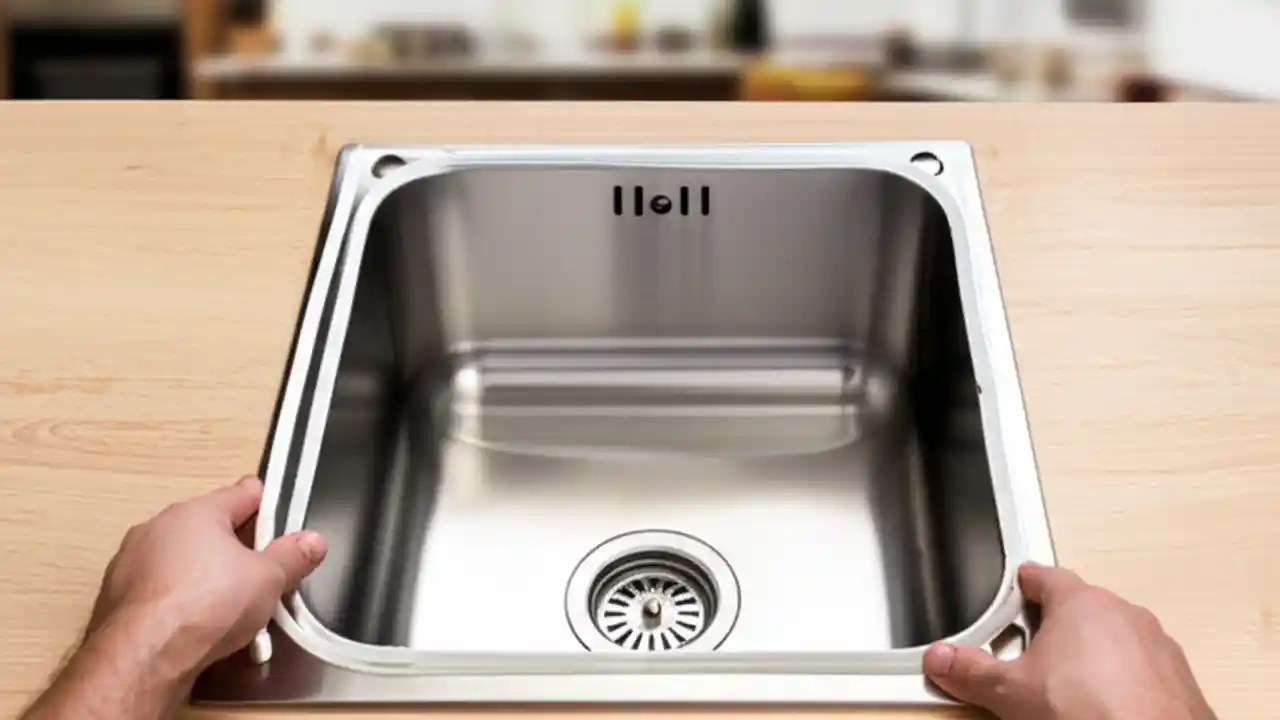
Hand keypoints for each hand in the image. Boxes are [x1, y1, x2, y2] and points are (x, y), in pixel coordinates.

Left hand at [88, 475, 325, 673]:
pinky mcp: (114, 595)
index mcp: (197, 512)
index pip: (242, 493)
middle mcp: (158, 526)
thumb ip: (292, 557)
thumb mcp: (267, 580)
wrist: (143, 656)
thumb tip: (313, 540)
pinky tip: (191, 623)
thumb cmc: (208, 605)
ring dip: (202, 573)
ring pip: (179, 558)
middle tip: (261, 574)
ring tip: (226, 606)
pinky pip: (157, 587)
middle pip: (209, 526)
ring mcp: (130, 560)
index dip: (268, 506)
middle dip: (235, 546)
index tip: (283, 524)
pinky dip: (175, 598)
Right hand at [923, 563, 1214, 719]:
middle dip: (1055, 627)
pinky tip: (1107, 705)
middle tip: (1028, 654)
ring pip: (1114, 638)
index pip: (1046, 576)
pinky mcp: (1178, 679)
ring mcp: (1157, 645)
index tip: (1017, 586)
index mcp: (1081, 604)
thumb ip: (971, 671)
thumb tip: (940, 659)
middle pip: (1080, 607)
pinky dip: (1124, 680)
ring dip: (1094, 653)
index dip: (1025, 583)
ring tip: (1068, 687)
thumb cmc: (1089, 712)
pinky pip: (1141, 668)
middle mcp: (1124, 614)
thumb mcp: (1011, 692)